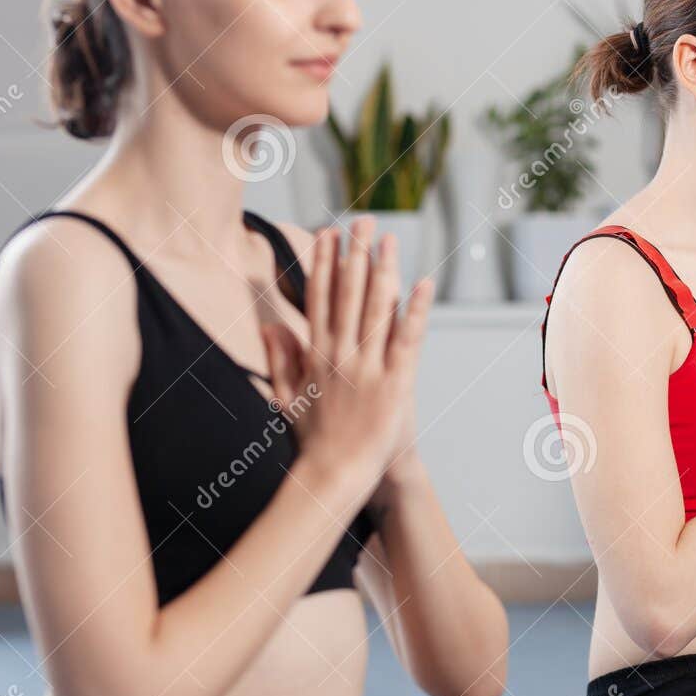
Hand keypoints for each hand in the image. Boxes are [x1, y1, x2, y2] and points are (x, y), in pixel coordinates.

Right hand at [260, 217, 434, 508]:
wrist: (336, 475)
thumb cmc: (314, 441)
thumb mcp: (287, 397)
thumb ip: (280, 359)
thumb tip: (271, 326)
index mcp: (316, 355)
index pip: (319, 299)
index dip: (325, 264)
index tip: (328, 234)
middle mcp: (340, 353)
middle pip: (348, 293)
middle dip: (355, 253)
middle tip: (362, 220)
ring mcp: (368, 366)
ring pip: (377, 307)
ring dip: (384, 269)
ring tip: (390, 238)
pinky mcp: (395, 382)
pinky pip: (407, 339)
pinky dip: (416, 309)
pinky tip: (424, 283)